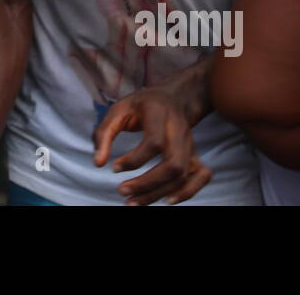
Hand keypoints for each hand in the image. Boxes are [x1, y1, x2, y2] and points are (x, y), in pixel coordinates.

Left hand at [93, 87, 211, 204]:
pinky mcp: (195, 153)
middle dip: (147, 184)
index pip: (154, 143)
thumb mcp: (118, 109)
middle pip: (173, 164)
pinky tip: (166, 200)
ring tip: (134, 202)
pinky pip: (201, 176)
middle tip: (122, 191)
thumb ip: (104, 134)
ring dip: (158, 193)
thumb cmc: (140, 105)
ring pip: (183, 174)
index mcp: (159, 113)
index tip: (114, 167)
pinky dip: (187, 192)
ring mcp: (190, 143)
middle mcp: (179, 129)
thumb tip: (98, 163)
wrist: (171, 98)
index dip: (134, 160)